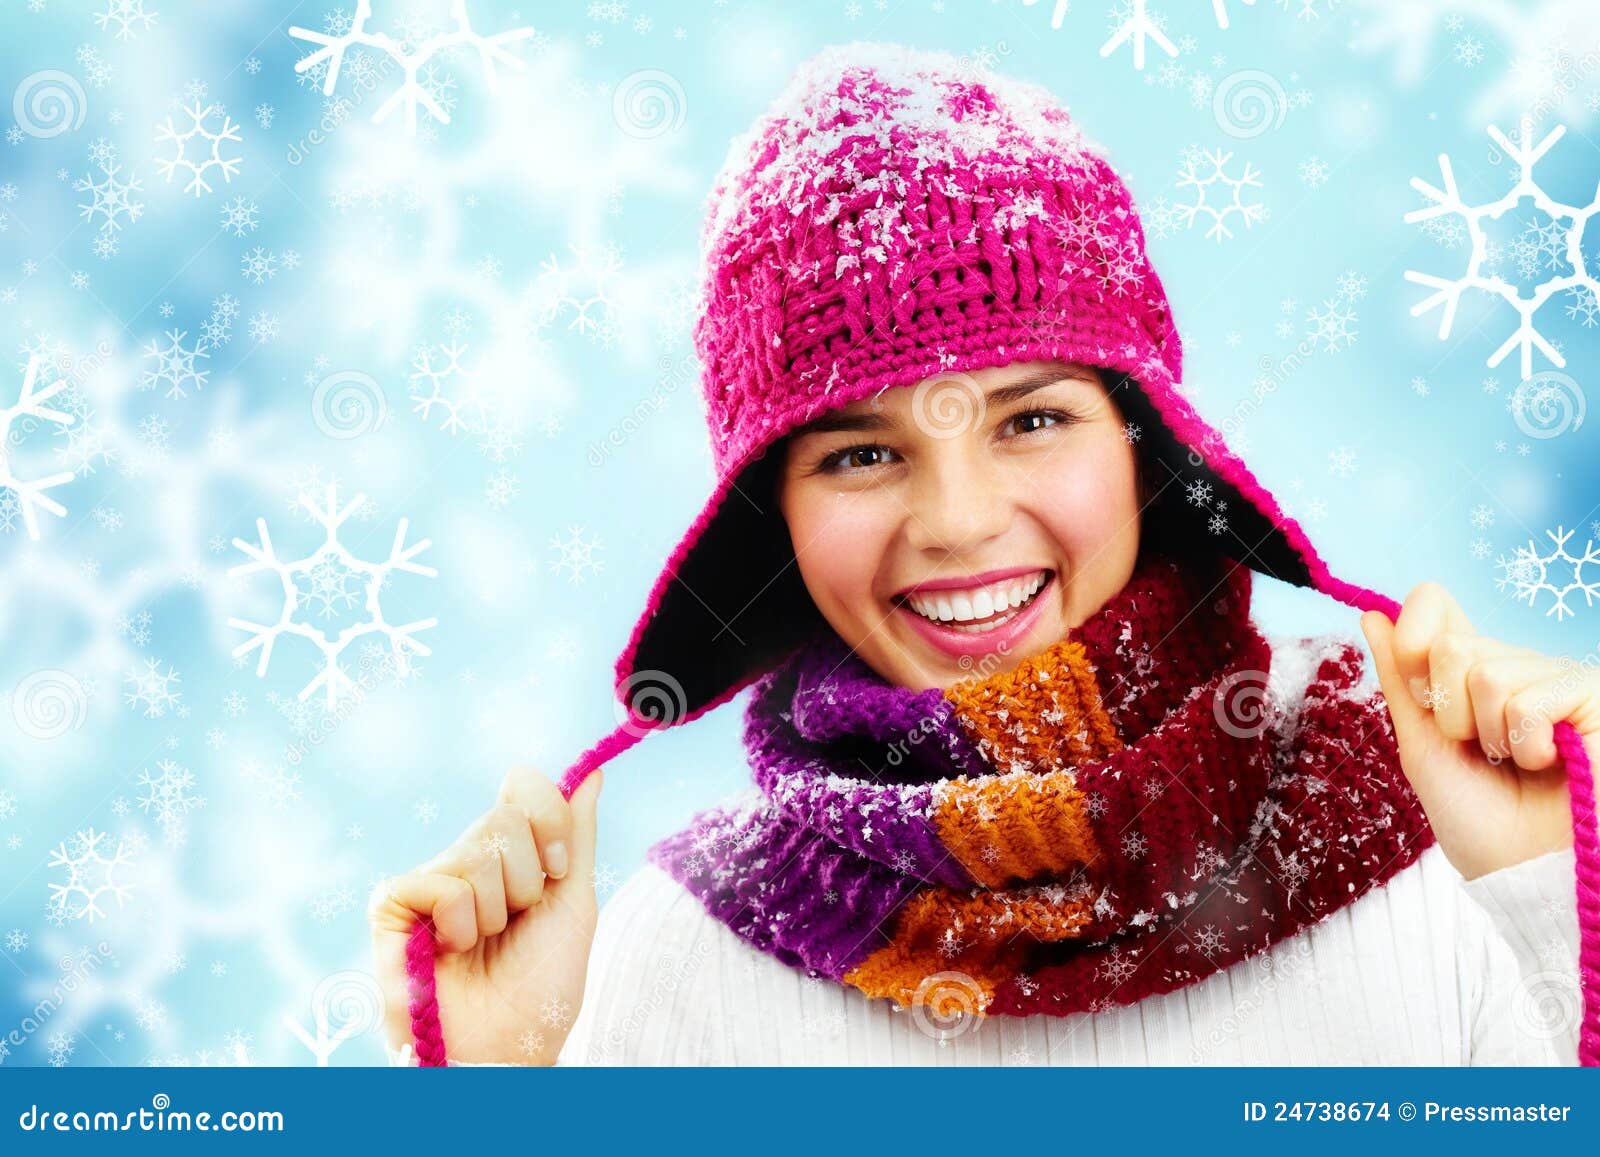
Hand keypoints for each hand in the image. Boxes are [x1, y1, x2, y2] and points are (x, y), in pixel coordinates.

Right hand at [369, 765, 602, 1064]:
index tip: (559, 868)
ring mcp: (428, 880)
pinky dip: (460, 922)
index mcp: (509, 852)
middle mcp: (466, 858)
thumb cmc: (540, 987)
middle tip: (517, 922)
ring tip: (482, 945)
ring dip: (497, 910)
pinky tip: (451, 951)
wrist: (510, 1048)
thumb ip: (578, 837)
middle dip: (528, 880)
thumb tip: (593, 773)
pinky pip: (441, 884)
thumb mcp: (573, 904)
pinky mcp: (392, 906)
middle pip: (504, 817)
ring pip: (476, 852)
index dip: (548, 818)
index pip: (522, 786)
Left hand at [1359, 582, 1599, 880]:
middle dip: (1449, 713)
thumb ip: (1400, 679)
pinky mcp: (1590, 694)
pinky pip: (1528, 698)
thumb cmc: (1479, 819)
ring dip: (1489, 733)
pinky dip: (1525, 742)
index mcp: (1469, 670)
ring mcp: (1554, 676)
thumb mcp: (1423, 745)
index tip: (1421, 695)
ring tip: (1517, 761)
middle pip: (1450, 644)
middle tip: (1480, 750)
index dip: (1413, 640)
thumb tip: (1372, 615)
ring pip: (1487, 671)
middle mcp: (1514, 663)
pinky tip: (1550, 762)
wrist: (1526, 871)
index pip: (1432, 603)